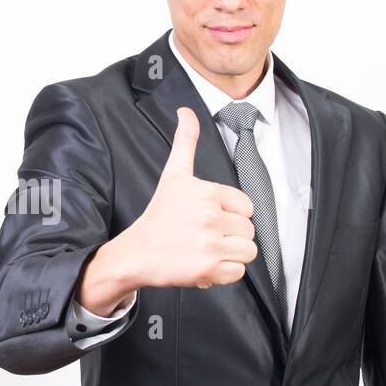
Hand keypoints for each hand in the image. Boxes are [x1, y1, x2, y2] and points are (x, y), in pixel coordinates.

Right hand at [75, 107, 257, 314]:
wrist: (136, 253)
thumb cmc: (158, 217)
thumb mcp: (173, 175)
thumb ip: (185, 142)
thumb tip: (186, 111)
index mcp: (208, 193)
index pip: (247, 207)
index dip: (231, 214)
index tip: (208, 218)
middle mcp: (210, 217)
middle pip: (249, 231)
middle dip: (230, 236)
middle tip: (205, 236)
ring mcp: (209, 244)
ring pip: (248, 251)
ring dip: (230, 255)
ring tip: (207, 250)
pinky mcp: (208, 269)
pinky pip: (238, 272)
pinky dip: (224, 273)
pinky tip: (205, 265)